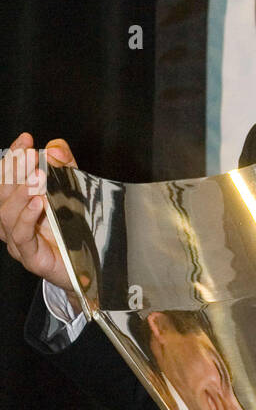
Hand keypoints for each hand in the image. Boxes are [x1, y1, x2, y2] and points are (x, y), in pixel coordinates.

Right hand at [0, 133, 79, 303]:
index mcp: (18, 206)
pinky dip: (27, 217)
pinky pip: (21, 236)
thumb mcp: (74, 193)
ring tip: (36, 177)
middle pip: (2, 194)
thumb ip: (66, 169)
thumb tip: (56, 146)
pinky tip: (38, 203)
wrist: (93, 270)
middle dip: (13, 171)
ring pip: (7, 215)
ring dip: (20, 192)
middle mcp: (13, 223)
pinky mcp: (32, 258)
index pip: (7, 177)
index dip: (13, 157)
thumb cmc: (77, 232)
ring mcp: (19, 243)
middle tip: (29, 154)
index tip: (25, 139)